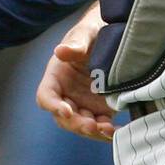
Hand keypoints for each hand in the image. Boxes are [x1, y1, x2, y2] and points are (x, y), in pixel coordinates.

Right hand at [35, 3, 114, 142]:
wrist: (111, 36)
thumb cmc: (92, 33)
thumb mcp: (85, 33)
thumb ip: (76, 43)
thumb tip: (61, 51)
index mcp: (56, 77)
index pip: (46, 96)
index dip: (53, 106)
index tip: (66, 110)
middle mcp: (66, 94)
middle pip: (64, 117)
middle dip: (77, 124)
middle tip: (92, 125)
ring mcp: (83, 104)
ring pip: (82, 126)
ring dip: (94, 131)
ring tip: (109, 130)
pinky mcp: (100, 110)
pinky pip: (101, 126)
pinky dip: (108, 131)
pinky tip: (118, 130)